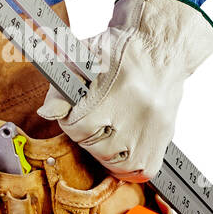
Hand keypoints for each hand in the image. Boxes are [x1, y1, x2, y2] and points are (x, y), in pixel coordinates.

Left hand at [38, 0, 212, 181]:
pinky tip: (125, 148)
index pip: (78, 127)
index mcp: (114, 89)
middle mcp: (137, 110)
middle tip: (94, 121)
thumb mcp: (82, 58)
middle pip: (97, 148)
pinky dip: (132, 164)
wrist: (159, 45)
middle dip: (89, 137)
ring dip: (108, 152)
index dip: (72, 121)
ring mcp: (153, 126)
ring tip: (109, 133)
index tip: (77, 113)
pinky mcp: (164, 135)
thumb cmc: (119, 51)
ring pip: (119, 163)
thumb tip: (48, 112)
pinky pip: (144, 168)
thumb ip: (60, 87)